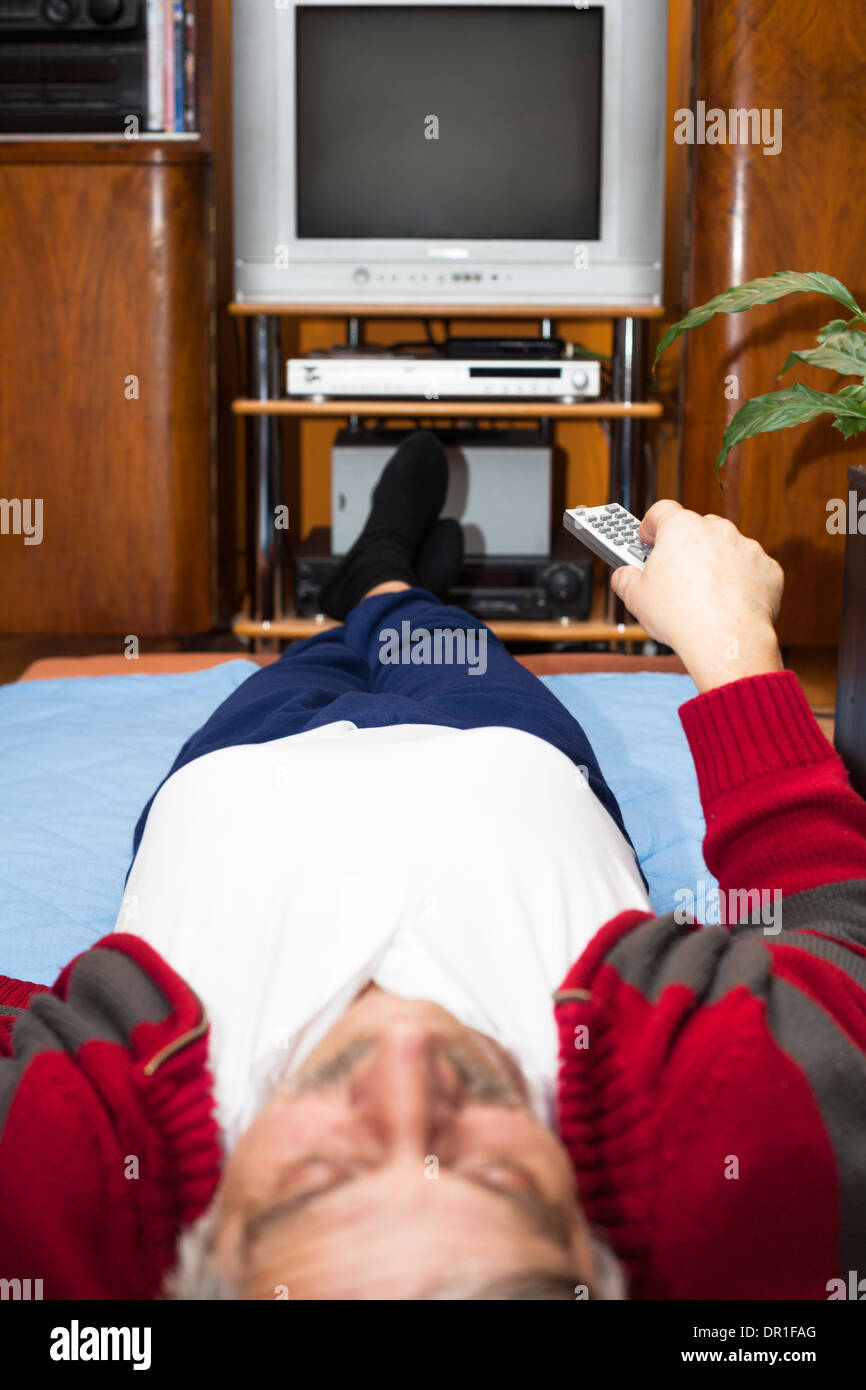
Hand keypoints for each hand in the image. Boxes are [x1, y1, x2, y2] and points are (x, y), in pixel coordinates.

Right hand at [610, 500, 784, 692]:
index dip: (652, 524)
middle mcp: (716, 529)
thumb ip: (625, 578)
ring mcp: (746, 547)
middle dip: (686, 547)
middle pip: (696, 529)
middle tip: (675, 573)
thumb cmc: (680, 616)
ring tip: (704, 596)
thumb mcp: (635, 598)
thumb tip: (624, 576)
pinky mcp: (767, 568)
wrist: (725, 639)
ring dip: (715, 564)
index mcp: (681, 528)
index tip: (648, 539)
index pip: (661, 511)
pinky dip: (741, 582)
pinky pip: (750, 570)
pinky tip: (729, 604)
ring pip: (725, 549)